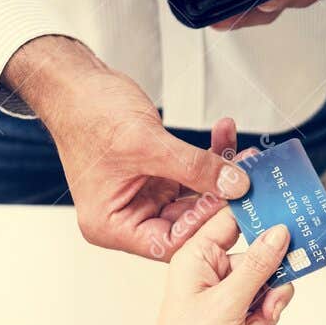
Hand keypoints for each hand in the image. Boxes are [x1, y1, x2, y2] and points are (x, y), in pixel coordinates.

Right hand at [2, 35, 249, 256]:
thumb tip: (236, 185)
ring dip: (219, 173)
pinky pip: (189, 173)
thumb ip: (194, 168)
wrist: (74, 82)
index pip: (170, 242)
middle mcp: (127, 216)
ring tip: (244, 152)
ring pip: (193, 196)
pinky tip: (225, 136)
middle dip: (220, 196)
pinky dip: (207, 156)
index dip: (204, 227)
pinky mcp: (154, 176)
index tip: (235, 205)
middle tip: (250, 178)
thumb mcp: (147, 144)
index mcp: (112, 225)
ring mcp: (142, 196)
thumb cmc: (87, 112)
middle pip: (186, 222)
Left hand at [125, 127, 295, 324]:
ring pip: (265, 289)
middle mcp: (208, 272)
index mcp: (197, 256)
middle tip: (273, 302)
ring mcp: (220, 297)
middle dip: (271, 285)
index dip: (262, 217)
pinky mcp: (231, 319)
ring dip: (268, 312)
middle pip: (259, 259)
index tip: (292, 216)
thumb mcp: (229, 302)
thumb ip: (258, 265)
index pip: (233, 221)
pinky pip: (261, 314)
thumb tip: (281, 231)